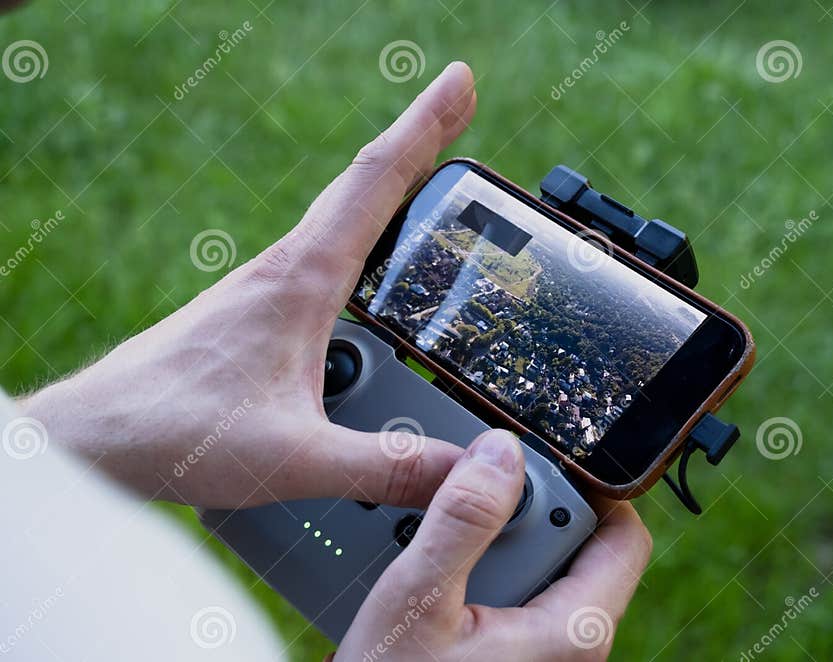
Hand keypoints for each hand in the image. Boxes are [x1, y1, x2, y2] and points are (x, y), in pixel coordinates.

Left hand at [19, 62, 477, 508]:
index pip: (374, 183)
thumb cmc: (172, 431)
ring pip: (336, 223)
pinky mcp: (252, 318)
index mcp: (300, 280)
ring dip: (385, 191)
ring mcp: (263, 291)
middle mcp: (282, 271)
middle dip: (416, 141)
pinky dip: (356, 241)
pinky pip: (319, 260)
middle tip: (457, 105)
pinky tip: (364, 274)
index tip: (457, 82)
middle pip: (360, 187)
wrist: (92, 440)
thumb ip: (383, 465)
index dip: (424, 127)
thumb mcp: (294, 457)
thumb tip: (460, 467)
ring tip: (427, 179)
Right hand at [334, 430, 652, 661]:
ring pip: (539, 571)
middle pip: (578, 546)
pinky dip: (477, 577)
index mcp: (574, 632)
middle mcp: (571, 650)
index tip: (533, 464)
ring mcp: (541, 658)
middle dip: (523, 516)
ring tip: (434, 551)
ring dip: (491, 546)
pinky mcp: (511, 661)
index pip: (626, 536)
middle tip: (464, 507)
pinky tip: (429, 584)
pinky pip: (512, 600)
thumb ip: (464, 520)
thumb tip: (504, 450)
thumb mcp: (418, 598)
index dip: (590, 487)